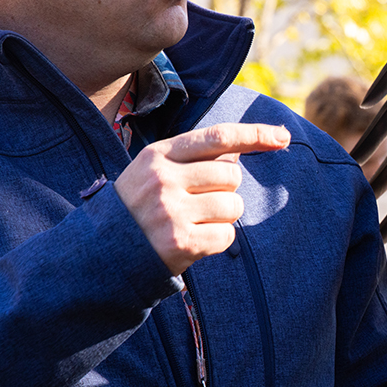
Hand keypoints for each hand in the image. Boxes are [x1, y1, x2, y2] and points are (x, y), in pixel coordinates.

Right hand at [115, 123, 289, 274]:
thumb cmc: (139, 205)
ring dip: (224, 216)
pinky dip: (218, 239)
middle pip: (232, 175)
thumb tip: (241, 148)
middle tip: (198, 202)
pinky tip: (193, 240)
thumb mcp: (156, 170)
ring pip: (233, 205)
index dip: (254, 135)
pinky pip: (227, 235)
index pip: (217, 137)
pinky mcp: (180, 242)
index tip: (282, 136)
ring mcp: (171, 211)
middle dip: (226, 189)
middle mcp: (163, 179)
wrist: (103, 251)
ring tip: (194, 221)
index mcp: (158, 155)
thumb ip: (195, 157)